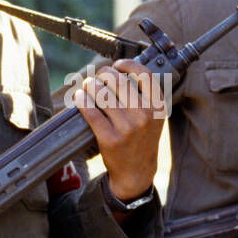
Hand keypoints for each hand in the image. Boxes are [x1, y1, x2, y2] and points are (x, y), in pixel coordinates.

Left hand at [74, 59, 164, 201]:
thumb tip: (119, 70)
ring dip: (90, 85)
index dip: (127, 65)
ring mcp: (127, 128)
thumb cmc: (142, 139)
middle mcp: (144, 115)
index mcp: (158, 106)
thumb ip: (145, 95)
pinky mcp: (110, 139)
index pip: (144, 74)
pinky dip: (82, 100)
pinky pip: (91, 112)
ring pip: (102, 94)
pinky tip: (79, 97)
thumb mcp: (154, 117)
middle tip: (97, 77)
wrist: (136, 172)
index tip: (117, 65)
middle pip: (118, 81)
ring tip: (88, 85)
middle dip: (103, 74)